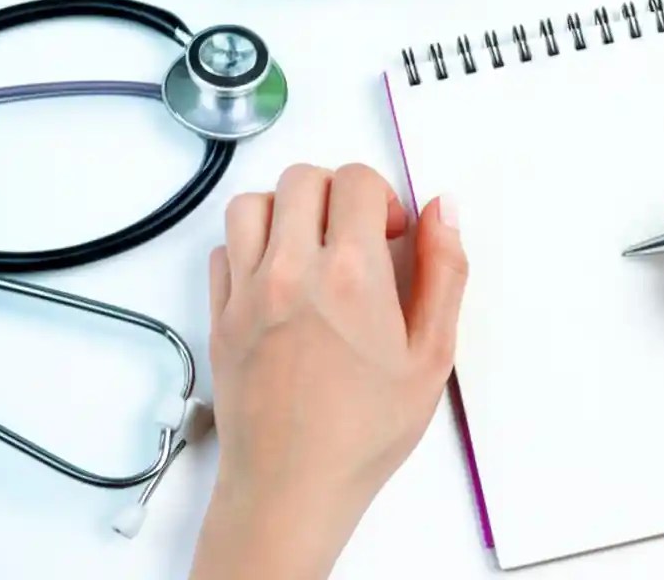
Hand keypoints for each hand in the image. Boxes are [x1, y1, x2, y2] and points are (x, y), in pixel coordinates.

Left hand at [190, 164, 466, 579]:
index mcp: (352, 275)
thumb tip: (444, 213)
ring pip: (253, 203)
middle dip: (338, 193)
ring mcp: (247, 292)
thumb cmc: (363, 432)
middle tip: (358, 234)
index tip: (392, 231)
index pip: (356, 180)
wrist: (294, 485)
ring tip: (314, 245)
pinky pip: (223, 249)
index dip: (383, 197)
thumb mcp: (432, 354)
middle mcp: (292, 271)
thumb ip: (444, 273)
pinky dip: (250, 246)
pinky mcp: (219, 315)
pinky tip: (279, 275)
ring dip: (288, 210)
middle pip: (304, 178)